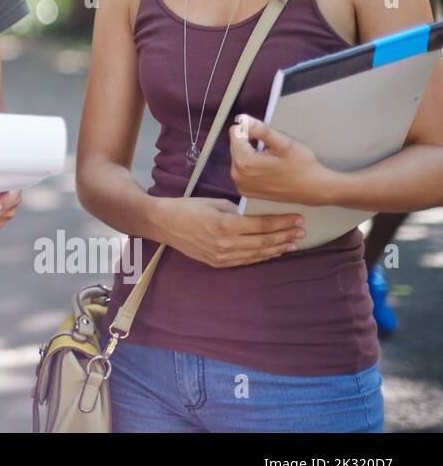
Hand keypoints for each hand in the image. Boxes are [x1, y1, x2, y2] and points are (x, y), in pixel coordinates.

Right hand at [162, 196, 304, 268]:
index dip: (283, 222)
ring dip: (278, 248)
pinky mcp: (218, 263)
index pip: (263, 225)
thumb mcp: (215, 202)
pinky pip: (246, 260)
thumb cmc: (189, 207)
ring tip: (293, 243)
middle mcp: (227, 243)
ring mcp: (223, 256)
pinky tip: (273, 251)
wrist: (165, 223)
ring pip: (258, 254)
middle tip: (302, 231)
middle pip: (265, 241)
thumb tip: (256, 215)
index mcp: (227, 224)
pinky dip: (262, 256)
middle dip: (286, 236)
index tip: (298, 218)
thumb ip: (238, 210)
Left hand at [229, 113, 331, 206]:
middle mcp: (237, 175)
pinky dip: (251, 166)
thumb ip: (261, 130)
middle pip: (235, 146)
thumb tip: (243, 119)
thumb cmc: (302, 165)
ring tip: (271, 159)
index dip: (250, 130)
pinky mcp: (246, 191)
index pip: (235, 133)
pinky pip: (241, 171)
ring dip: (251, 154)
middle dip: (251, 143)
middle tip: (271, 150)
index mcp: (244, 161)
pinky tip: (267, 169)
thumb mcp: (285, 143)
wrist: (313, 189)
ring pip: (238, 157)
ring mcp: (241, 185)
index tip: (266, 138)